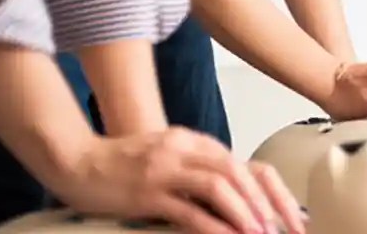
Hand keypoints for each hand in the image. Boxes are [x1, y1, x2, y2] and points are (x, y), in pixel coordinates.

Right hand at [57, 128, 304, 233]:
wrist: (76, 160)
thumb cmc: (122, 164)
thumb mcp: (166, 156)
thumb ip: (196, 168)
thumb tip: (232, 196)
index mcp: (193, 141)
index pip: (244, 165)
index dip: (272, 191)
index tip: (291, 217)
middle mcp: (184, 149)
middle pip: (240, 172)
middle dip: (269, 203)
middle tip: (288, 230)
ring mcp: (166, 169)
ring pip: (220, 186)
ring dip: (246, 212)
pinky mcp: (148, 193)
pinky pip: (189, 210)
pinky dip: (215, 226)